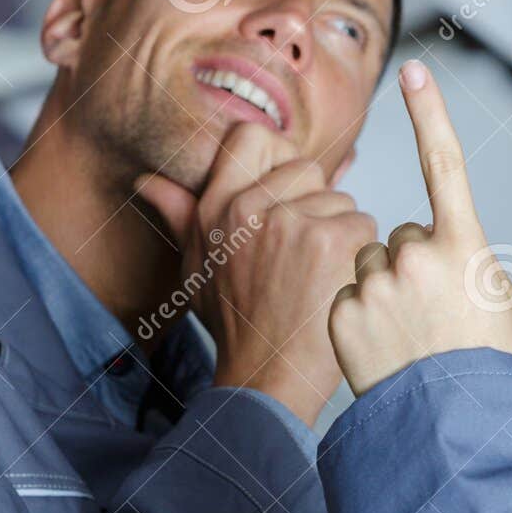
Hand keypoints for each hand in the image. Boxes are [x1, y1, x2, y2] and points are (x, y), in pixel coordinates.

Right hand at [135, 123, 377, 425]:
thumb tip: (147, 182)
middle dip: (315, 203)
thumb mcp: (197, 269)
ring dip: (339, 233)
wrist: (269, 376)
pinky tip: (338, 283)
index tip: (285, 191)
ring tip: (316, 275)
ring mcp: (293, 222)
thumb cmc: (238, 324)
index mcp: (217, 208)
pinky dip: (360, 254)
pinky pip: (364, 225)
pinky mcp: (332, 240)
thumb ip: (181, 217)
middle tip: (302, 252)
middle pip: (309, 168)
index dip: (277, 156)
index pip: (253, 136)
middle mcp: (249, 208)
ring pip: (341, 200)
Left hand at [329, 59, 511, 396]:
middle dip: (410, 263)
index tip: (415, 72)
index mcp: (463, 244)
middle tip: (432, 313)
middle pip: (401, 236)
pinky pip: (349, 297)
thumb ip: (468, 259)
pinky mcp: (343, 314)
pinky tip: (384, 349)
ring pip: (371, 265)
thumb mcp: (501, 299)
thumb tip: (445, 248)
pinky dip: (361, 319)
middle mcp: (415, 255)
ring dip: (383, 289)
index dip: (431, 114)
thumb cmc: (489, 364)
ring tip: (407, 336)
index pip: (445, 164)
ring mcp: (374, 284)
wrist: (454, 427)